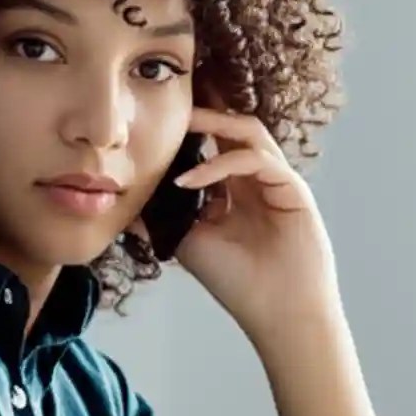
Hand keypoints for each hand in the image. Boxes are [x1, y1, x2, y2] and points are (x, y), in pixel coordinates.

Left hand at [170, 107, 341, 338]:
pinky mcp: (293, 189)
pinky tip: (191, 180)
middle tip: (167, 103)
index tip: (156, 118)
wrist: (278, 313)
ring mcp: (277, 181)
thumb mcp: (186, 241)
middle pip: (233, 127)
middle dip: (203, 112)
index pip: (214, 143)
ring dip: (215, 123)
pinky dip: (222, 164)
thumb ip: (162, 216)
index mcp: (236, 189)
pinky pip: (256, 160)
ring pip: (249, 133)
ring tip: (180, 125)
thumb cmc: (239, 282)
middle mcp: (257, 180)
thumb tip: (123, 198)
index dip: (190, 128)